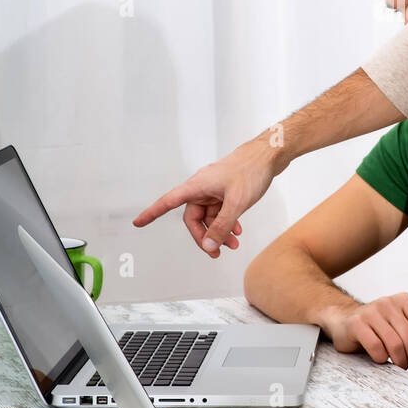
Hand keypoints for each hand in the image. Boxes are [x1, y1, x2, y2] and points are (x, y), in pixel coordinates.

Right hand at [132, 136, 280, 256]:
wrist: (269, 155)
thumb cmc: (250, 171)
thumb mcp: (236, 203)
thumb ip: (222, 226)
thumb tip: (209, 246)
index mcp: (197, 186)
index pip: (168, 202)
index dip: (152, 213)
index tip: (138, 222)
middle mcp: (202, 187)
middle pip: (194, 218)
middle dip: (205, 236)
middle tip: (216, 252)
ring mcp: (214, 189)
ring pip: (209, 216)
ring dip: (219, 231)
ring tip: (234, 244)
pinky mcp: (225, 190)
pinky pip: (220, 211)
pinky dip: (227, 222)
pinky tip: (237, 231)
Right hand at [319, 293, 407, 375]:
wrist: (343, 320)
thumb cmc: (376, 328)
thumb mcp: (399, 326)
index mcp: (404, 301)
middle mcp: (389, 303)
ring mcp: (371, 312)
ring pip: (395, 344)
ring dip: (401, 363)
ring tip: (401, 369)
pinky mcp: (357, 323)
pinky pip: (376, 347)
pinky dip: (382, 360)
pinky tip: (381, 362)